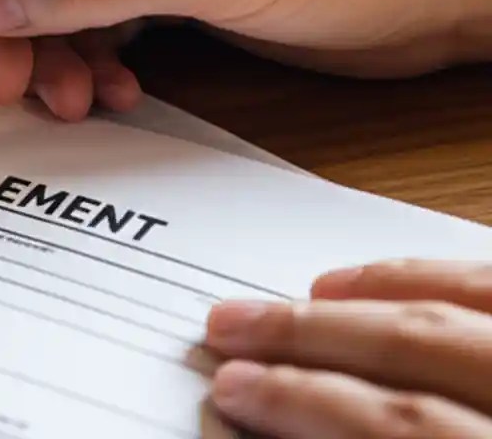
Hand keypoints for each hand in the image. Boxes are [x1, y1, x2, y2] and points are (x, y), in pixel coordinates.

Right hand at [204, 260, 491, 437]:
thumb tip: (278, 428)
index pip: (400, 422)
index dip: (304, 400)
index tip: (236, 387)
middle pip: (421, 345)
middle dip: (312, 334)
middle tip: (234, 327)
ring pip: (473, 301)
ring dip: (378, 293)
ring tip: (308, 292)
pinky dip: (453, 278)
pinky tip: (406, 281)